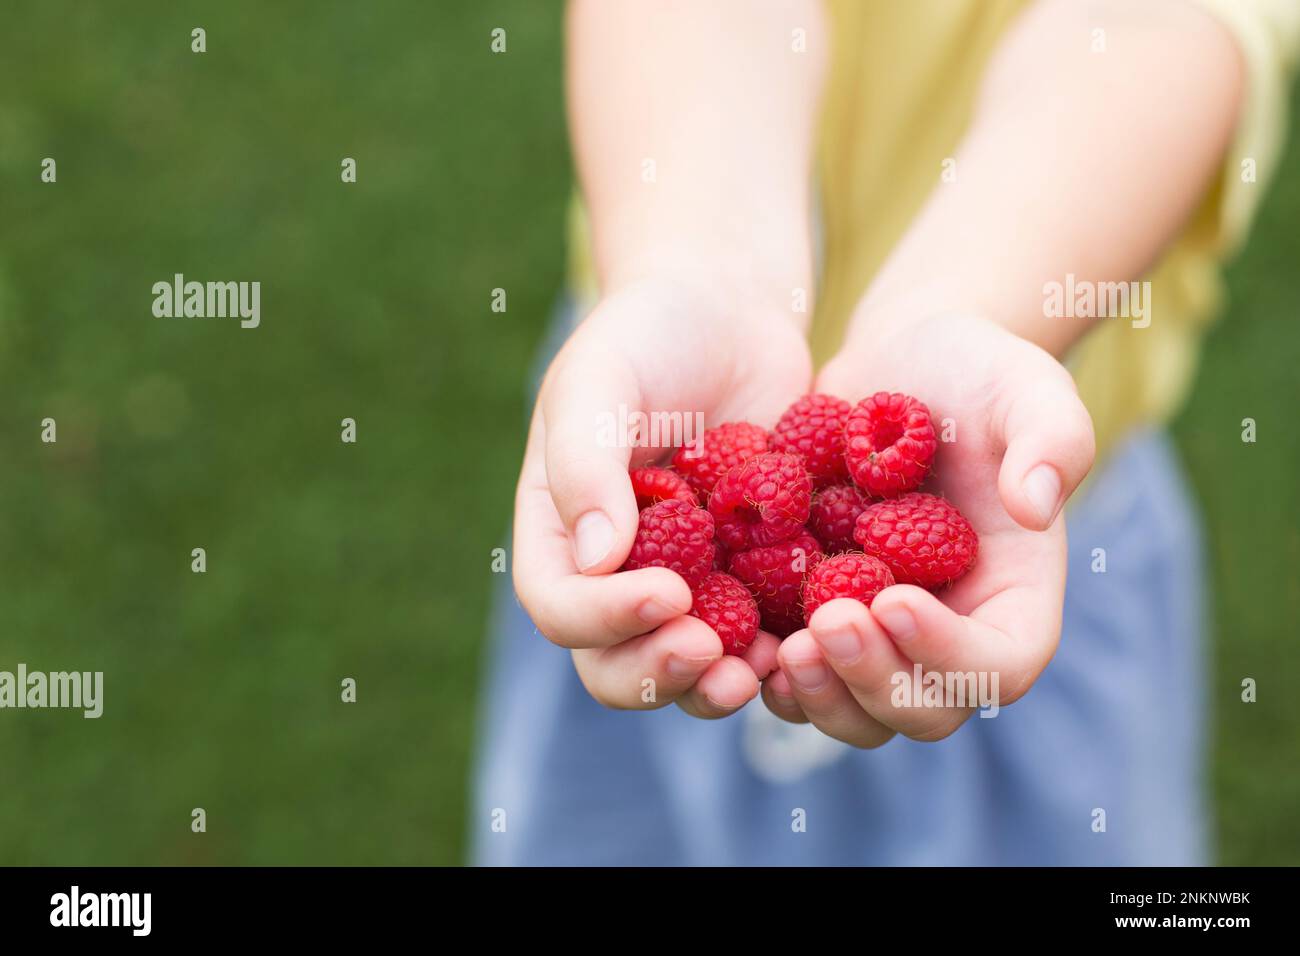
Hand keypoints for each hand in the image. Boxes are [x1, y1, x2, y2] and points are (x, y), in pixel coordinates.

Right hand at [514, 276, 810, 717]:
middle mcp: (614, 573)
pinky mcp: (748, 578)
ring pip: (686, 665)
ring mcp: (684, 582)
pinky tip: (810, 638)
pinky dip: (778, 650)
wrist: (731, 313)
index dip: (604, 619)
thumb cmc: (648, 333)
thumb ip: (586, 463)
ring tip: (764, 668)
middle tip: (711, 654)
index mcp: (560, 531)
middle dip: (659, 670)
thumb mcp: (600, 380)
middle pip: (614, 662)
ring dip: (717, 682)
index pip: (560, 605)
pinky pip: (756, 636)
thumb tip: (597, 559)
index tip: (668, 593)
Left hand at [763, 313, 1094, 745]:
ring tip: (780, 647)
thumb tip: (1037, 506)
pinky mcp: (819, 620)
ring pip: (857, 712)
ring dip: (820, 695)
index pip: (1000, 664)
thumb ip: (1050, 437)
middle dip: (874, 681)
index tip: (894, 599)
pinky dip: (768, 674)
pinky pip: (799, 677)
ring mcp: (881, 637)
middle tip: (824, 624)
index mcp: (1013, 596)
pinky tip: (734, 639)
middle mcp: (950, 634)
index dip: (950, 654)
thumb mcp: (1022, 384)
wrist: (894, 369)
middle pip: (923, 708)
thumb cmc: (972, 371)